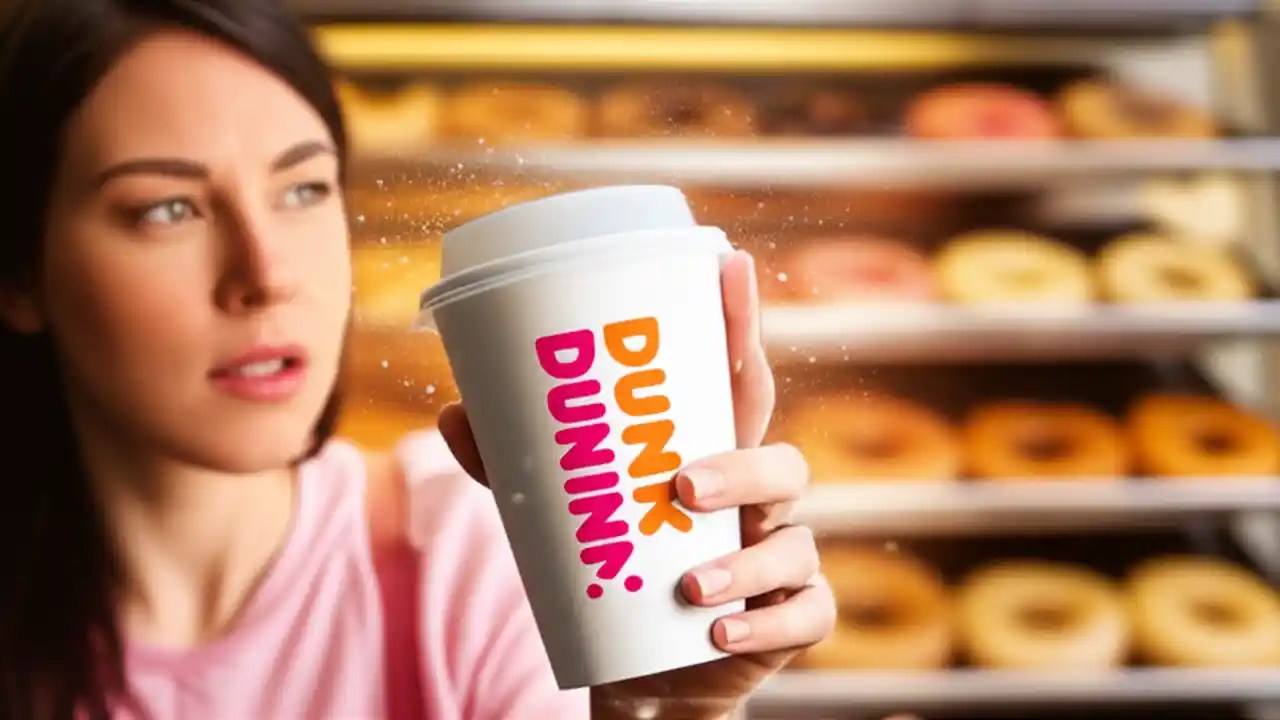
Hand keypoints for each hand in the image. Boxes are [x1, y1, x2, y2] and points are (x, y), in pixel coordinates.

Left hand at [439, 251, 833, 718]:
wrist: (648, 672)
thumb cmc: (617, 571)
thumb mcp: (562, 518)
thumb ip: (515, 468)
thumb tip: (454, 409)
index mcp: (715, 457)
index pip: (738, 383)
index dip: (741, 325)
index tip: (731, 264)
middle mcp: (759, 503)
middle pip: (782, 462)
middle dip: (743, 467)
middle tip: (681, 485)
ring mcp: (783, 561)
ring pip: (794, 544)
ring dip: (745, 563)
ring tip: (689, 589)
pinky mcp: (792, 622)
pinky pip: (804, 617)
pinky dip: (764, 629)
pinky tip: (719, 634)